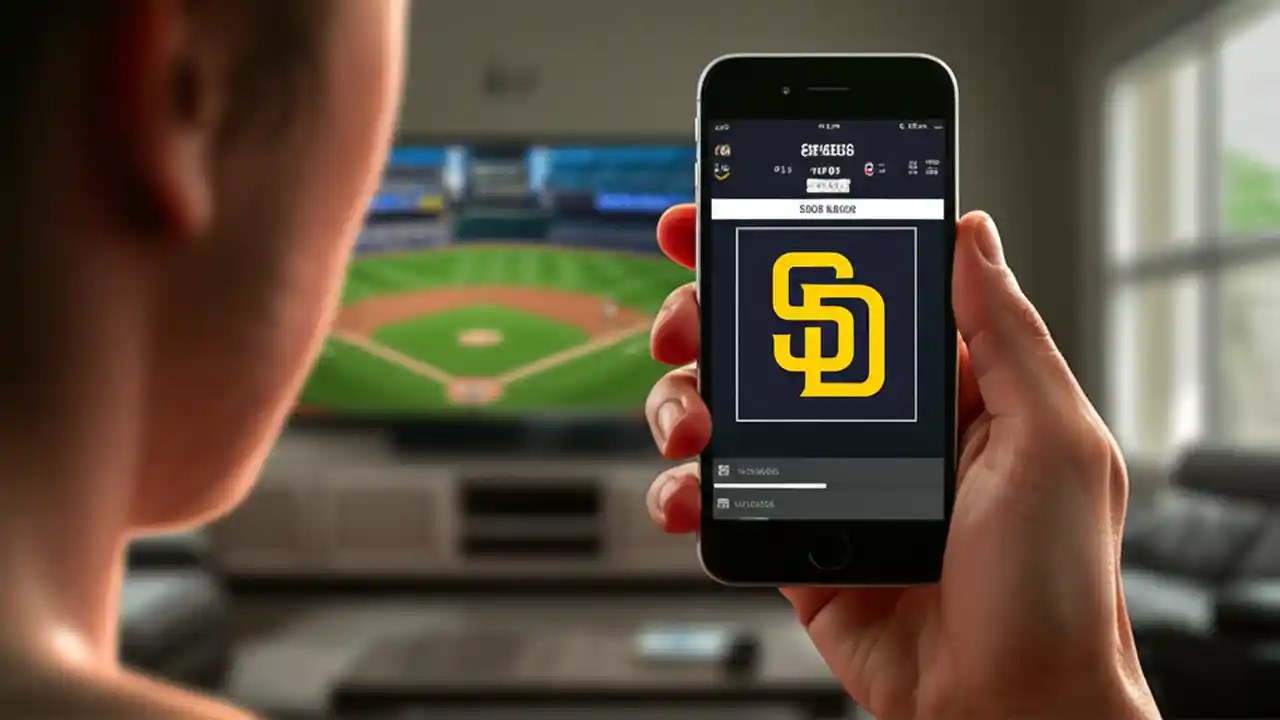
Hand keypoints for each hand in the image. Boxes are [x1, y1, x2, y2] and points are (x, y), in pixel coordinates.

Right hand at [644, 205, 1160, 719]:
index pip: (852, 292)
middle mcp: (875, 424)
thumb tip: (971, 232)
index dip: (785, 249)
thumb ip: (1005, 334)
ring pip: (727, 411)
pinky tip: (685, 495)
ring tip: (692, 427)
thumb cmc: (1058, 588)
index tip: (724, 218)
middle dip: (709, 318)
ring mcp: (825, 480)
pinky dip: (681, 489)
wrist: (1009, 710)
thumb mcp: (1054, 441)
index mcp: (944, 387)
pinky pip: (717, 496)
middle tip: (685, 324)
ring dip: (683, 402)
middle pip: (767, 342)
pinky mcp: (789, 538)